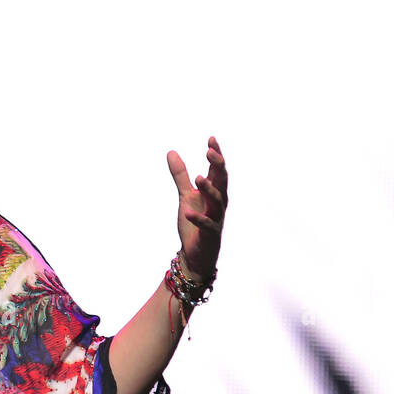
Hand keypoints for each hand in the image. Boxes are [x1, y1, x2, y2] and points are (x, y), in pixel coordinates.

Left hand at [167, 136, 227, 280]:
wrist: (194, 254)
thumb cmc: (194, 223)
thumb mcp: (185, 196)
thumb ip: (181, 175)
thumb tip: (171, 151)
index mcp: (213, 193)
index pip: (218, 170)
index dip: (216, 155)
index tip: (211, 139)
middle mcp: (218, 204)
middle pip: (222, 182)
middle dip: (218, 166)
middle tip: (209, 152)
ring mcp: (216, 219)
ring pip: (218, 202)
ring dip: (209, 189)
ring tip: (198, 178)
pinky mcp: (211, 235)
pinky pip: (207, 225)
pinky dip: (198, 218)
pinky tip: (188, 212)